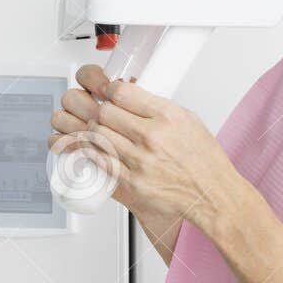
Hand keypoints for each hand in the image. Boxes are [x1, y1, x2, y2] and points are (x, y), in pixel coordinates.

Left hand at [48, 63, 242, 239]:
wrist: (211, 194)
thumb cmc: (202, 159)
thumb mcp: (186, 118)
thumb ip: (155, 105)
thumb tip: (125, 93)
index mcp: (166, 115)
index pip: (121, 91)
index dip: (105, 88)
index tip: (104, 90)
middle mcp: (152, 137)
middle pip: (102, 113)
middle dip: (86, 105)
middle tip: (82, 104)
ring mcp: (140, 162)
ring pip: (95, 137)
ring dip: (78, 127)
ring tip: (71, 121)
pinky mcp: (132, 183)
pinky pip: (98, 162)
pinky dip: (84, 151)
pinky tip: (77, 144)